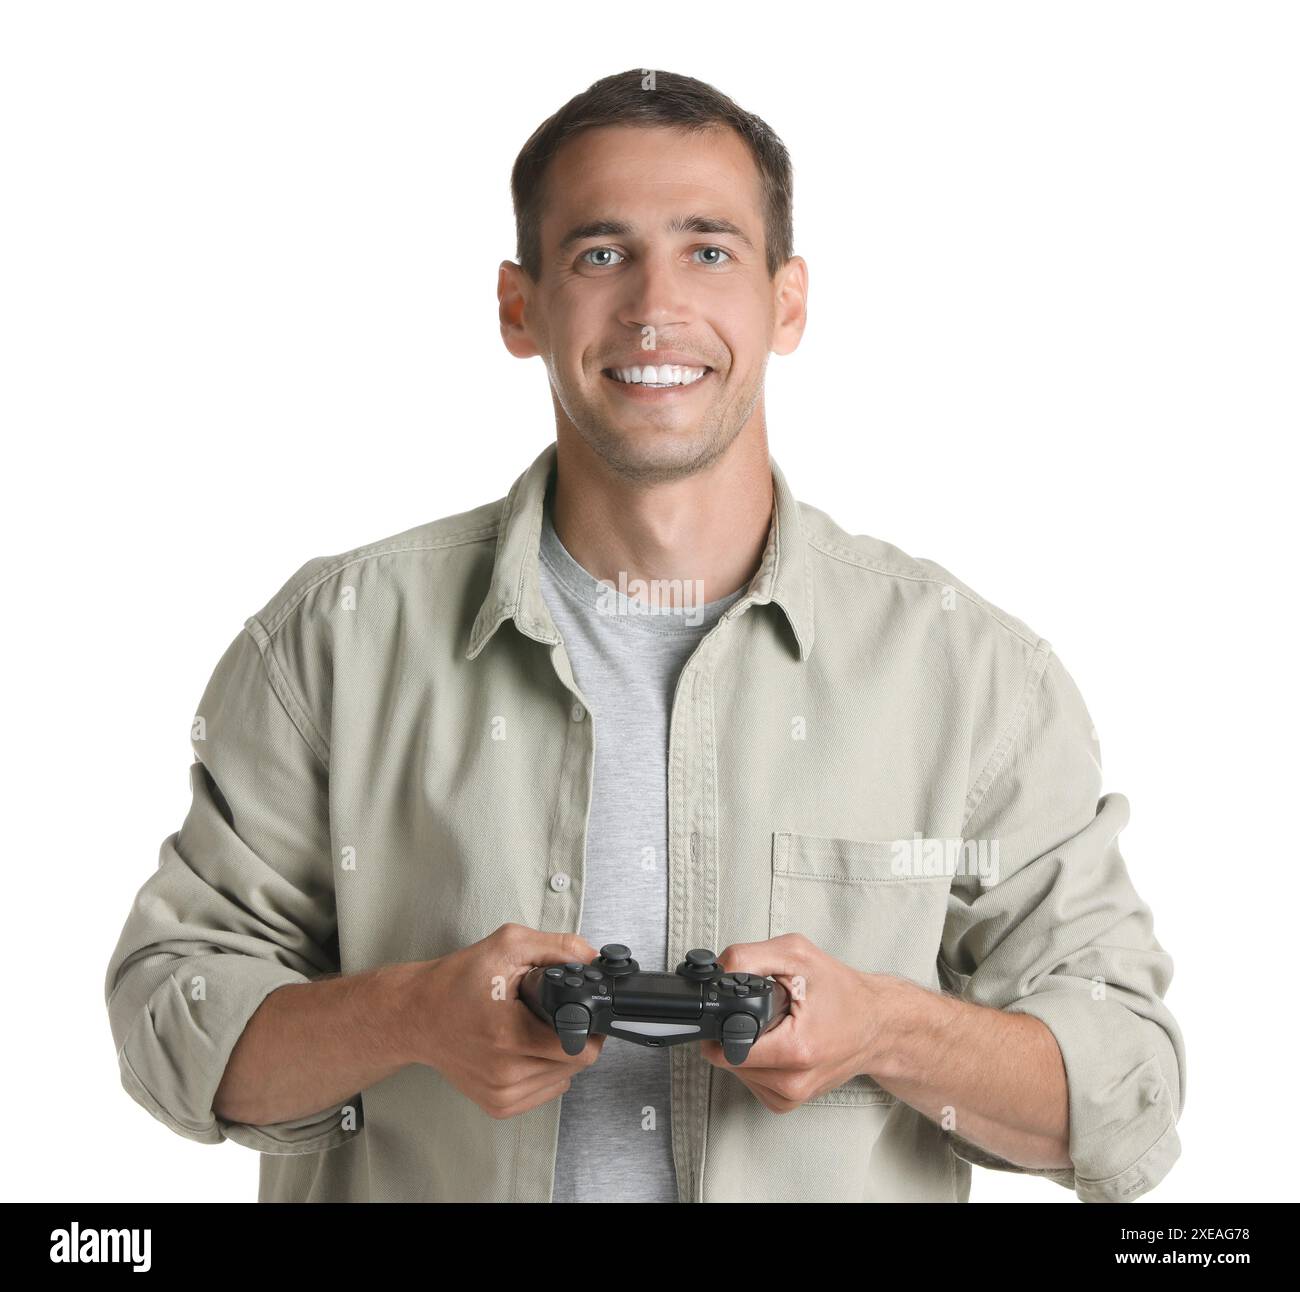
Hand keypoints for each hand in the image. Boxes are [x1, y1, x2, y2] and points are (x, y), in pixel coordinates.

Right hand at [400, 923, 605, 1118]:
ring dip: (561, 1054)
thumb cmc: (456, 980)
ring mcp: (500, 1093)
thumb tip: (595, 960)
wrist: (415, 1015)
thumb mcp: (508, 945)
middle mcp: (504, 1072)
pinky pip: (545, 1091)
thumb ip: (558, 948)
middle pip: (576, 1064)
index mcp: (507, 1035)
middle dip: (577, 1036)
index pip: (578, 1047)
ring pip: (564, 1079)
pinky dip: (546, 1070)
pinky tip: (527, 1047)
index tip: (582, 1008)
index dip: (590, 1024)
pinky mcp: (497, 1105)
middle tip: (556, 1013)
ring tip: (535, 1028)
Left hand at [700, 932, 890, 1111]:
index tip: (727, 1009)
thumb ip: (748, 958)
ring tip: (772, 1026)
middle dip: (733, 1032)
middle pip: (728, 1060)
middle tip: (760, 1011)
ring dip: (744, 1047)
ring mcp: (792, 1096)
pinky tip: (774, 1043)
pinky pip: (752, 1082)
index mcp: (796, 1050)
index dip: (719, 1024)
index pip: (726, 1049)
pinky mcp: (790, 1101)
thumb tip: (716, 971)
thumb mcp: (796, 955)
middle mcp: (794, 1081)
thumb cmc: (843, 992)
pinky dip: (755, 1062)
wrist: (878, 1024)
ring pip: (737, 1072)